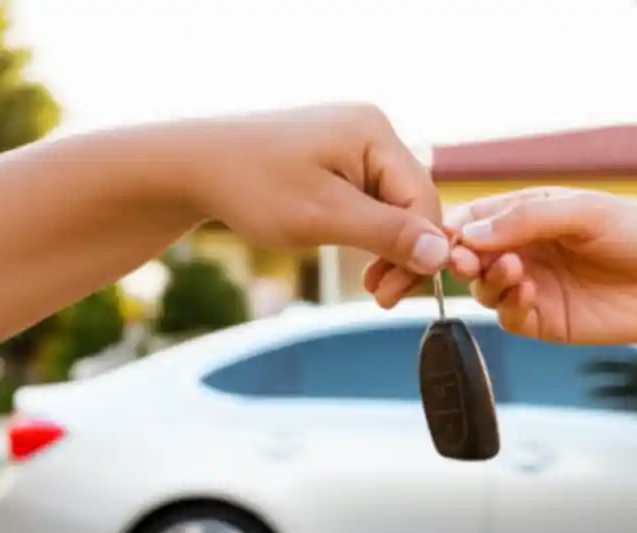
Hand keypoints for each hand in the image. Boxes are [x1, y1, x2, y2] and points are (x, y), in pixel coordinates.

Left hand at [181, 105, 450, 293]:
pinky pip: (374, 202)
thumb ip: (385, 234)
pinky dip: (371, 235)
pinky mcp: (341, 158)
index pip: (424, 200)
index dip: (420, 252)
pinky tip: (362, 264)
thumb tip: (442, 253)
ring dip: (389, 250)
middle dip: (404, 254)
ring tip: (372, 286)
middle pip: (414, 204)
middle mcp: (373, 130)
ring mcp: (357, 143)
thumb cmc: (251, 186)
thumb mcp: (323, 217)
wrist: (193, 167)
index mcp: (375, 133)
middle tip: (381, 297)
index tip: (392, 294)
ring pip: (396, 207)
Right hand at [441, 187, 636, 343]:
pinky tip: (524, 291)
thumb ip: (527, 218)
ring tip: (510, 270)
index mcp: (532, 214)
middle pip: (471, 257)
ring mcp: (536, 287)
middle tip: (467, 260)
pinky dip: (508, 305)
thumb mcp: (586, 211)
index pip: (476, 218)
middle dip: (461, 259)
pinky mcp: (549, 322)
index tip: (449, 236)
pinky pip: (511, 317)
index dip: (456, 228)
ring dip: (487, 280)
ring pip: (485, 289)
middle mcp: (528, 250)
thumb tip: (470, 234)